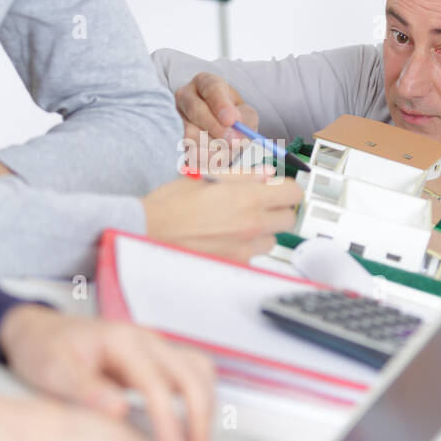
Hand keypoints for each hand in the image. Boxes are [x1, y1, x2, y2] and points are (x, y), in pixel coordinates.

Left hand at [0, 305, 215, 440]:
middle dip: (200, 416)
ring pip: (199, 369)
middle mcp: (146, 338)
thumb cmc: (45, 350)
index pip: (157, 383)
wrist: (40, 332)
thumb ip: (87, 390)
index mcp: (122, 340)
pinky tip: (191, 423)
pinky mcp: (157, 357)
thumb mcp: (55, 371)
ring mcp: (155, 345)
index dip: (169, 420)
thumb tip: (119, 410)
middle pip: (193, 373)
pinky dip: (199, 396)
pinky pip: (191, 372)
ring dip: (205, 405)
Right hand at [143, 171, 302, 262]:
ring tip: (239, 223)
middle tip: (262, 204)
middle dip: (278, 209)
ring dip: (263, 230)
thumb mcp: (207, 177)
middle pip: (289, 218)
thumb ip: (243, 176)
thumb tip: (266, 174)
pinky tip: (226, 238)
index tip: (281, 188)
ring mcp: (244, 249)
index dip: (287, 188)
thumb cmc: (171, 205)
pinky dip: (245, 247)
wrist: (148, 232)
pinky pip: (252, 255)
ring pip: (272, 239)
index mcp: (247, 199)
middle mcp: (251, 226)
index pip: (292, 193)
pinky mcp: (234, 265)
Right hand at [174, 73, 259, 168]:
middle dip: (215, 128)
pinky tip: (214, 161)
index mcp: (206, 83)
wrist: (222, 138)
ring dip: (210, 146)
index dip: (221, 104)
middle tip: (232, 142)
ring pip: (188, 132)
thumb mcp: (246, 116)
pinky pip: (183, 149)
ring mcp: (174, 116)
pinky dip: (201, 159)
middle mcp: (185, 96)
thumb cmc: (234, 121)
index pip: (211, 87)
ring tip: (227, 154)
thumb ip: (245, 121)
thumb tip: (236, 134)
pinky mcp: (170, 138)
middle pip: (196, 109)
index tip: (231, 121)